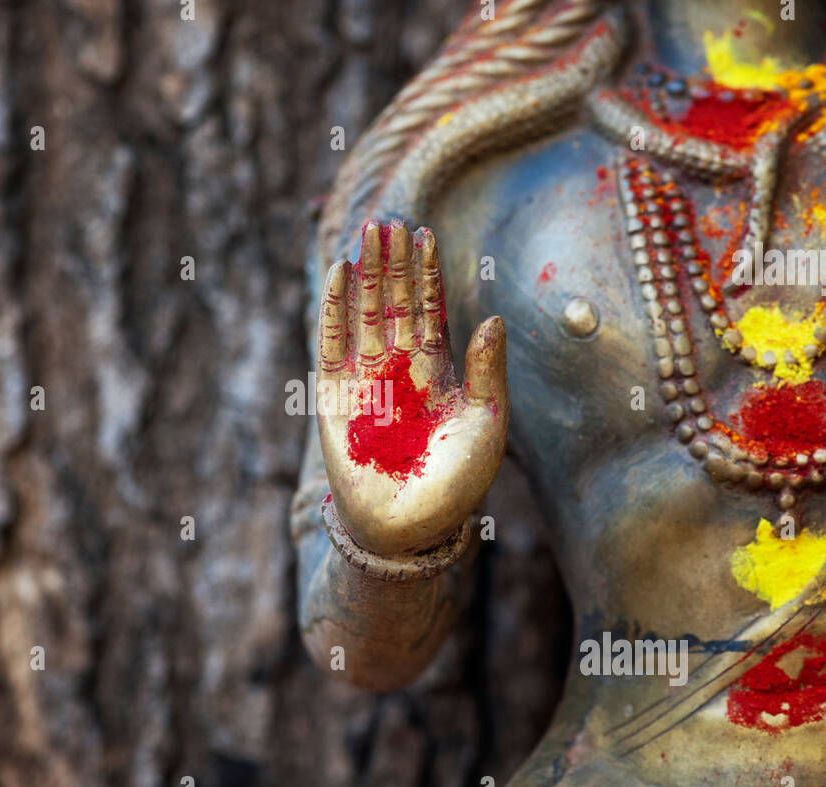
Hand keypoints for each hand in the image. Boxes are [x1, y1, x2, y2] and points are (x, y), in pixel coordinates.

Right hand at [316, 219, 508, 555]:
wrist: (410, 528)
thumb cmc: (456, 483)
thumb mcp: (486, 423)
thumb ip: (488, 371)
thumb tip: (493, 318)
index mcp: (436, 373)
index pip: (428, 310)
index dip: (426, 273)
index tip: (425, 233)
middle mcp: (399, 370)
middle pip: (394, 303)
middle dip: (393, 263)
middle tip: (392, 219)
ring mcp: (365, 380)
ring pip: (364, 313)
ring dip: (367, 273)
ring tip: (370, 232)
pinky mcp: (335, 396)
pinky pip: (333, 343)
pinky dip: (335, 308)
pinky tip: (342, 272)